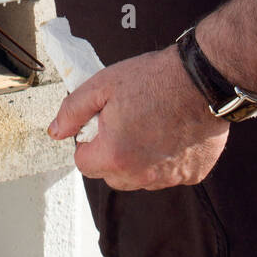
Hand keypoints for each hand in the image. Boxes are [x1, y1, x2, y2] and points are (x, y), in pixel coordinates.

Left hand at [47, 46, 228, 190]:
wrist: (201, 78)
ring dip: (139, 159)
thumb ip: (73, 110)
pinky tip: (171, 131)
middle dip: (111, 153)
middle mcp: (142, 176)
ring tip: (149, 124)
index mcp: (115, 155)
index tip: (100, 124)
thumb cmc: (154, 79)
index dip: (87, 141)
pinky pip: (169, 173)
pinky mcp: (193, 174)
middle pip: (112, 175)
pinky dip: (167, 158)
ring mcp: (170, 178)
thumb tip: (55, 130)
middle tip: (124, 122)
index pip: (84, 163)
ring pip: (141, 178)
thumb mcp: (102, 85)